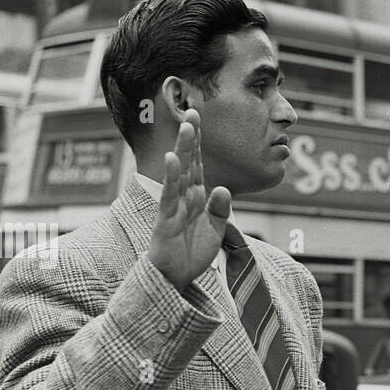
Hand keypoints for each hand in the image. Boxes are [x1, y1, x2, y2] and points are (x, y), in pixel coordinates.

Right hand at [146, 109, 231, 291]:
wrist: (176, 278)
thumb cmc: (191, 253)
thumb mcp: (215, 230)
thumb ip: (221, 209)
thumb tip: (223, 188)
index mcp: (196, 196)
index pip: (198, 164)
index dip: (199, 143)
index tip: (199, 119)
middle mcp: (184, 196)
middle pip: (188, 162)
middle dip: (191, 137)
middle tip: (192, 111)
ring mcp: (174, 206)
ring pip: (179, 173)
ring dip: (183, 149)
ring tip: (187, 127)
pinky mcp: (166, 219)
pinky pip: (170, 195)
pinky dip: (171, 177)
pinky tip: (173, 159)